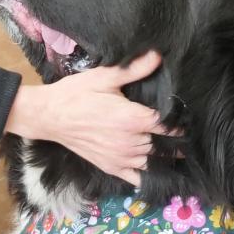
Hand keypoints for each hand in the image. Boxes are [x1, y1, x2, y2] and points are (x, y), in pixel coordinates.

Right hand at [5, 50, 164, 185]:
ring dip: (159, 153)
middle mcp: (130, 142)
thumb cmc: (76, 94)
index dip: (178, 122)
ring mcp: (120, 158)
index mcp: (133, 120)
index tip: (183, 117)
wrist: (50, 116)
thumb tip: (158, 56)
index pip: (168, 127)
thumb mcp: (105, 77)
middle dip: (169, 137)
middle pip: (161, 143)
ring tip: (167, 146)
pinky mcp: (110, 167)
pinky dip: (146, 173)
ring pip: (152, 159)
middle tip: (174, 129)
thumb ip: (134, 70)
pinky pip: (136, 177)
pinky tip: (152, 167)